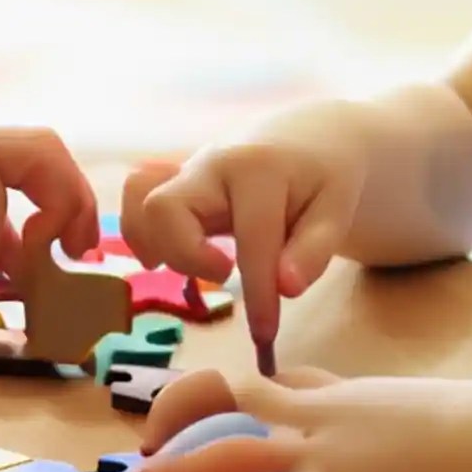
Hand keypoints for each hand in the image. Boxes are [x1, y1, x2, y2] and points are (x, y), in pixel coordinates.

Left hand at [115, 368, 470, 471]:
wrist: (462, 432)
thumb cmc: (412, 416)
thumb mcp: (350, 391)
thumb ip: (309, 387)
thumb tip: (276, 378)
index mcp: (299, 395)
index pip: (225, 386)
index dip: (180, 405)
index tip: (155, 432)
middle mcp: (296, 421)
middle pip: (215, 431)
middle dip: (166, 462)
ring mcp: (313, 454)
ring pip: (233, 464)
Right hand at [119, 102, 375, 346]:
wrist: (308, 135)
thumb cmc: (324, 178)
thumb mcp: (337, 210)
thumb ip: (314, 251)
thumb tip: (285, 289)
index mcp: (258, 169)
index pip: (251, 239)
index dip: (257, 294)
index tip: (265, 335)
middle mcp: (212, 163)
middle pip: (165, 210)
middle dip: (188, 257)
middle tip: (225, 274)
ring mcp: (186, 170)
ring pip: (141, 205)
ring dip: (158, 247)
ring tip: (195, 267)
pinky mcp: (173, 181)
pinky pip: (134, 201)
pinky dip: (140, 234)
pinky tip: (162, 260)